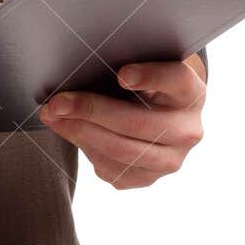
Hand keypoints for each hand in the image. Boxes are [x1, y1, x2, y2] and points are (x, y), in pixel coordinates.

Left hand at [39, 54, 206, 188]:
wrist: (157, 114)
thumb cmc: (142, 82)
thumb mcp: (141, 66)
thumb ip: (120, 67)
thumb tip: (75, 75)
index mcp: (191, 93)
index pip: (176, 81)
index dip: (150, 77)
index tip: (121, 74)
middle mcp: (188, 130)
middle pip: (138, 123)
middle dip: (91, 111)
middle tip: (58, 102)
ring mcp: (171, 160)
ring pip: (121, 150)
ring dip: (80, 132)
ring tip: (54, 115)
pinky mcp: (148, 178)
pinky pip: (112, 169)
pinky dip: (84, 147)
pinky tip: (70, 130)